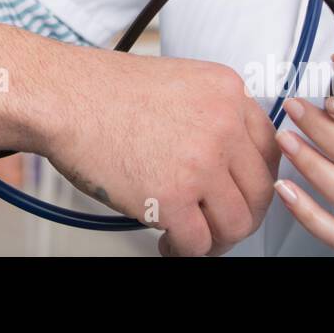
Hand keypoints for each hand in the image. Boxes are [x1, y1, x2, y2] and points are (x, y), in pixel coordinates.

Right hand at [44, 53, 279, 256]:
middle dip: (241, 215)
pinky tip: (168, 242)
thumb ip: (212, 112)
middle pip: (260, 190)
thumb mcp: (179, 82)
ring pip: (236, 222)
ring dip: (217, 238)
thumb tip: (229, 159)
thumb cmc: (104, 90)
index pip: (269, 148)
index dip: (255, 178)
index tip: (240, 192)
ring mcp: (201, 162)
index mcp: (227, 91)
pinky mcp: (172, 197)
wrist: (64, 97)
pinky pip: (198, 242)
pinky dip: (185, 250)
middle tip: (220, 224)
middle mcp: (223, 124)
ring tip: (193, 237)